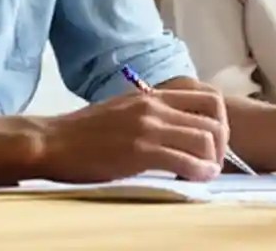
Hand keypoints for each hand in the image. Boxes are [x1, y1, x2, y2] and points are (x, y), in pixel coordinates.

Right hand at [35, 88, 227, 182]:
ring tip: (206, 174)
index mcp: (154, 95)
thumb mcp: (125, 109)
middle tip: (213, 162)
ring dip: (213, 160)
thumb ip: (152, 113)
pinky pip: (185, 161)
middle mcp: (156, 106)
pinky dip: (199, 173)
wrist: (53, 141)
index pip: (209, 97)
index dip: (221, 122)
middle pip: (214, 119)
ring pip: (205, 139)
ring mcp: (150, 127)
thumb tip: (177, 128)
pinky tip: (197, 180)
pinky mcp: (141, 151)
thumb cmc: (84, 131)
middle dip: (222, 144)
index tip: (214, 143)